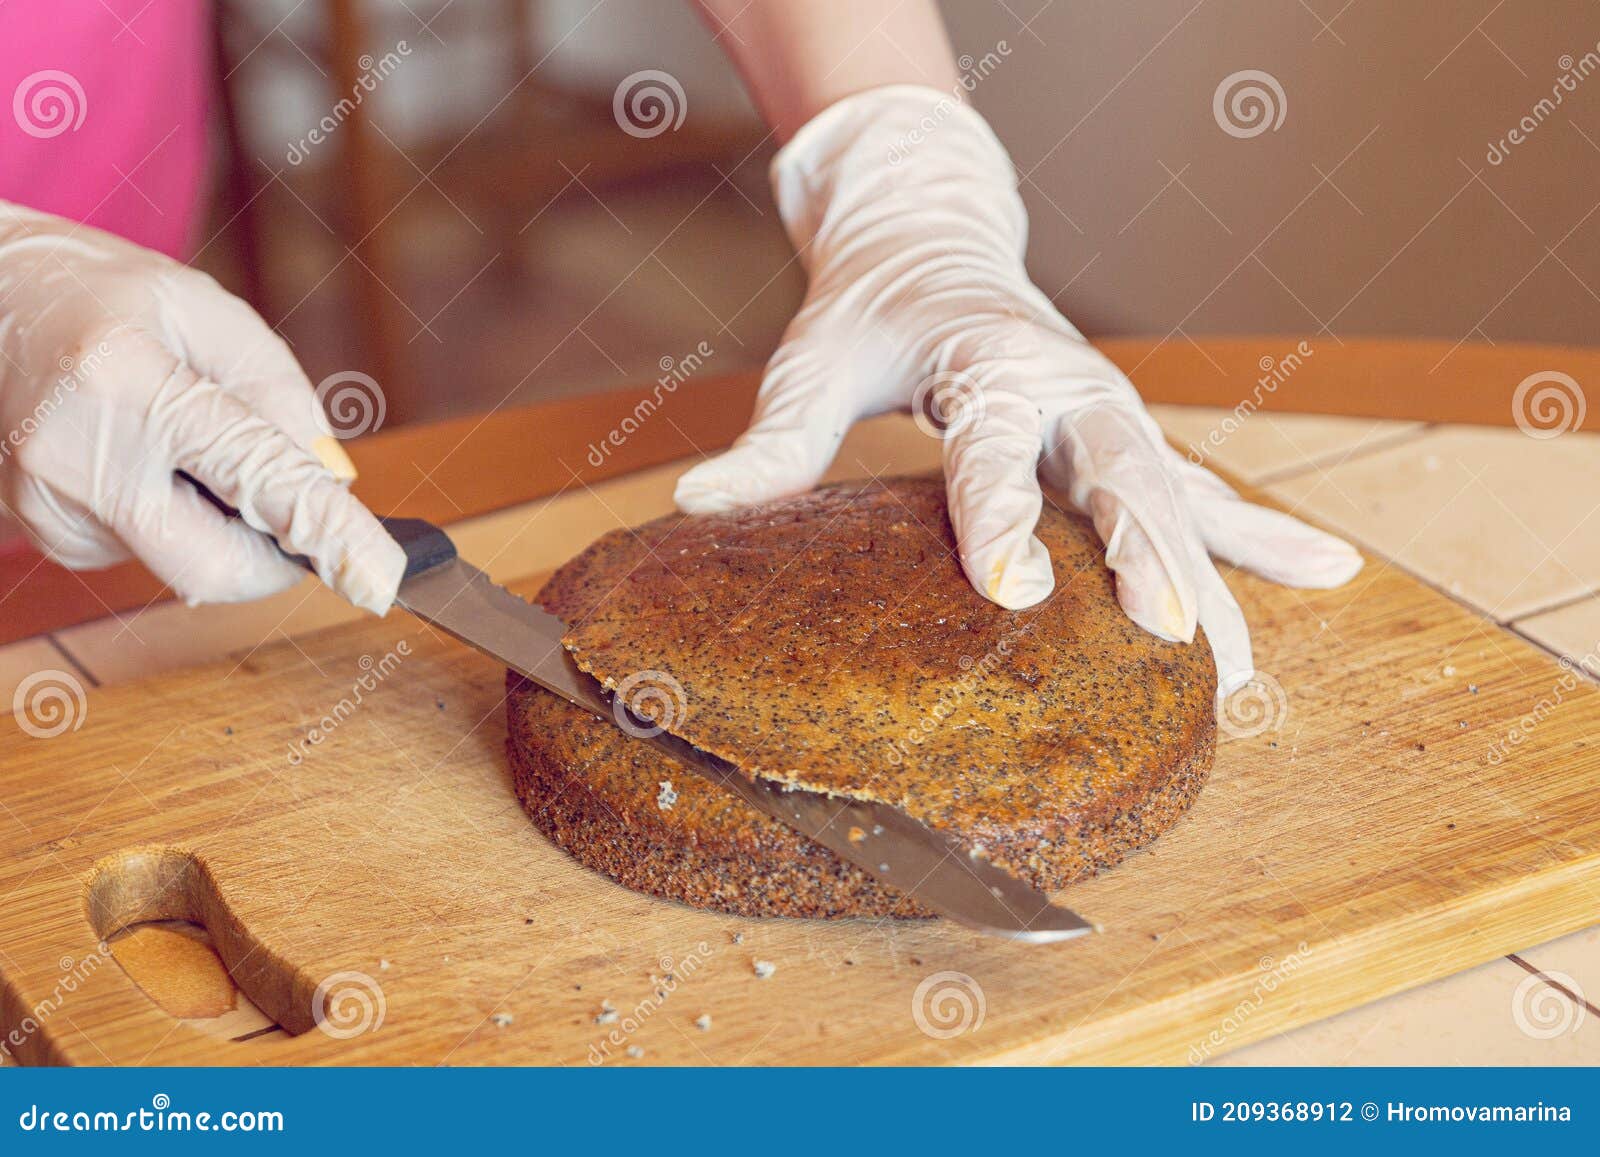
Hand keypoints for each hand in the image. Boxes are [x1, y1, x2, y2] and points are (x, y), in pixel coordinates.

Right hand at [0, 203, 403, 611]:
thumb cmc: (97, 296)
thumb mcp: (204, 310)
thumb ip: (280, 395)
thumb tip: (329, 483)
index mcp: (127, 385)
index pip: (253, 476)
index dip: (325, 532)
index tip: (380, 578)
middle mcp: (76, 458)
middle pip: (218, 566)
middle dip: (274, 552)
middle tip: (280, 496)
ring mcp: (49, 508)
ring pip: (188, 562)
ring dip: (216, 518)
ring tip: (166, 436)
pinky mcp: (46, 536)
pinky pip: (149, 551)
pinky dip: (172, 515)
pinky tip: (133, 455)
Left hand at [674, 86, 1361, 688]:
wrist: (935, 242)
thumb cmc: (872, 309)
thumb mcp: (814, 361)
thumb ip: (772, 439)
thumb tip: (693, 504)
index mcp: (986, 363)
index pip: (992, 450)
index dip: (1001, 517)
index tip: (1014, 590)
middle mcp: (1066, 388)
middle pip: (1117, 476)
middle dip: (1147, 557)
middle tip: (1172, 637)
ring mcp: (1108, 413)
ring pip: (1176, 497)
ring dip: (1217, 577)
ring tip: (1248, 670)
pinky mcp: (1124, 436)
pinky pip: (1201, 490)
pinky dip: (1257, 536)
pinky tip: (1325, 572)